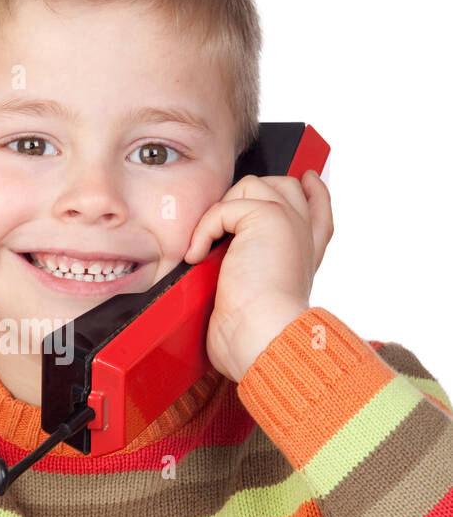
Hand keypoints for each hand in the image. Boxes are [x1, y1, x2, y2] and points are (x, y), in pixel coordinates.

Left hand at [183, 169, 333, 380]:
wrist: (266, 336)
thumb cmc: (258, 332)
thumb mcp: (259, 302)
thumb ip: (257, 274)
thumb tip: (224, 263)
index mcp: (307, 254)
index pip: (318, 210)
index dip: (314, 191)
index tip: (308, 180)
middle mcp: (303, 235)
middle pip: (287, 185)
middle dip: (250, 193)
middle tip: (221, 222)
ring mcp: (288, 222)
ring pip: (252, 185)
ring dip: (222, 212)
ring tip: (209, 245)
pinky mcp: (268, 217)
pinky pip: (225, 206)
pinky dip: (204, 229)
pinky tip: (198, 255)